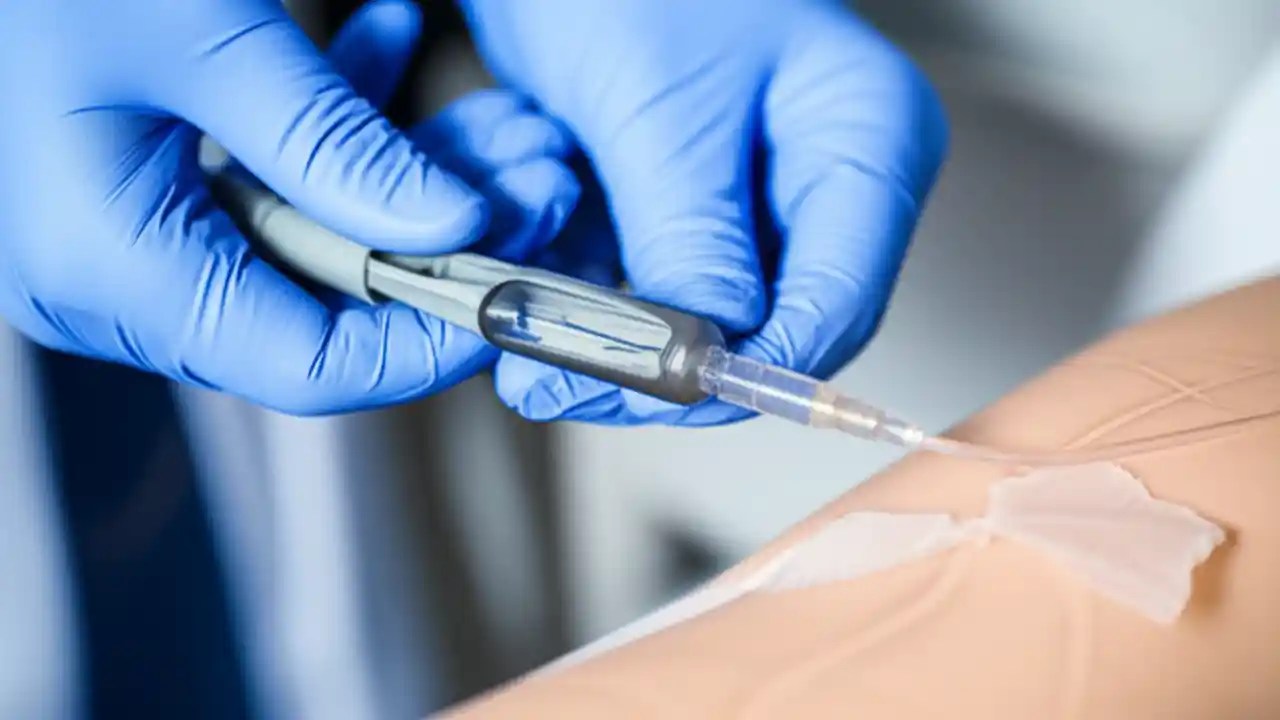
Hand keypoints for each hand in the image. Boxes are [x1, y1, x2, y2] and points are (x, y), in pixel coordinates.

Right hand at [0, 0, 574, 413]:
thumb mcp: (201, 35)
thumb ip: (334, 142)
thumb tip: (458, 227)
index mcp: (109, 271)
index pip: (309, 368)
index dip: (428, 340)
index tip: (518, 282)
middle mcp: (107, 284)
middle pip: (319, 309)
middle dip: (436, 244)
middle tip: (528, 177)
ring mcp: (115, 242)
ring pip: (305, 244)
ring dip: (397, 179)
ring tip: (487, 116)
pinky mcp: (127, 193)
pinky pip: (257, 192)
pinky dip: (324, 134)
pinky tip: (388, 43)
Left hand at [461, 0, 948, 424]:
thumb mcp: (656, 102)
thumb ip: (689, 234)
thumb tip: (708, 355)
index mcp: (864, 138)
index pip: (837, 303)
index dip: (752, 368)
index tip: (658, 391)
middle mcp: (823, 179)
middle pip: (769, 326)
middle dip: (661, 365)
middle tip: (562, 380)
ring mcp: (756, 197)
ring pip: (700, 317)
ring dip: (609, 340)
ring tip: (523, 343)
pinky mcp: (689, 203)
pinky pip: (649, 282)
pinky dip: (588, 298)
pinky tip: (528, 299)